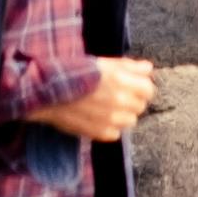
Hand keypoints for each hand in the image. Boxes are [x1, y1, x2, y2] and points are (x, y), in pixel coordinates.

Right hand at [26, 61, 157, 144]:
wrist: (48, 92)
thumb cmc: (74, 72)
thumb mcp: (102, 63)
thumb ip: (129, 66)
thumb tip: (149, 69)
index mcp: (121, 80)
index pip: (149, 90)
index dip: (141, 87)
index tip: (133, 86)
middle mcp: (119, 101)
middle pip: (140, 106)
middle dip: (132, 101)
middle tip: (117, 96)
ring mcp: (110, 119)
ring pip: (130, 121)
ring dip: (123, 115)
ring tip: (107, 107)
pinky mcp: (99, 133)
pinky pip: (116, 133)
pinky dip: (110, 128)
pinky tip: (98, 118)